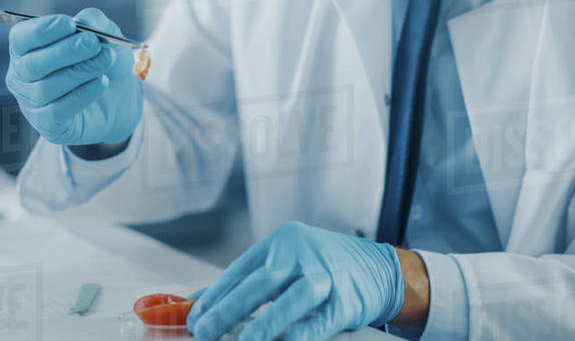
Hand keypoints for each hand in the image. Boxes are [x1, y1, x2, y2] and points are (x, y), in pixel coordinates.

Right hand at [5, 8, 143, 145]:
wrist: (119, 95)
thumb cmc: (101, 58)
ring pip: (47, 87)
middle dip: (65, 51)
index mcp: (27, 47)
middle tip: (93, 43)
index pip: (21, 38)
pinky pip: (59, 110)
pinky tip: (101, 82)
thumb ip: (92, 21)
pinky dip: (82, 94)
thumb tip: (83, 23)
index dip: (41, 30)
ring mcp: (31, 102)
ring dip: (80, 71)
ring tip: (106, 59)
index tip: (69, 23)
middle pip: (32, 64)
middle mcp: (22, 75)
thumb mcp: (102, 33)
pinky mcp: (48, 125)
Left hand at [187, 221, 403, 340]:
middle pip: (261, 282)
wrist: (379, 268)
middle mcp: (303, 254)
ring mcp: (327, 275)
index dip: (215, 295)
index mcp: (282, 242)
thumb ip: (248, 280)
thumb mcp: (286, 262)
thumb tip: (202, 301)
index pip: (241, 270)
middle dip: (229, 309)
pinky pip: (322, 319)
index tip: (195, 317)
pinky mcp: (348, 299)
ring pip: (293, 298)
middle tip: (205, 330)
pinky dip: (304, 333)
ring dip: (266, 323)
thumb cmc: (324, 266)